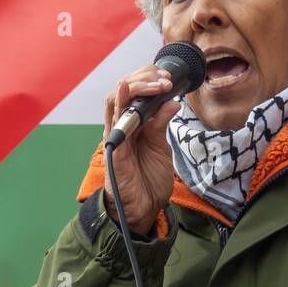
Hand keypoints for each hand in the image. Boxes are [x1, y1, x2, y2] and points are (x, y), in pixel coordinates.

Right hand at [102, 63, 181, 235]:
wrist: (144, 208)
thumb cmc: (149, 178)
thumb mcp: (161, 147)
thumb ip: (162, 124)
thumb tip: (173, 102)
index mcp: (134, 124)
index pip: (136, 92)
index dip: (150, 79)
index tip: (169, 78)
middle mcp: (122, 126)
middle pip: (125, 90)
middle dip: (145, 78)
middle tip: (165, 79)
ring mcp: (117, 136)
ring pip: (117, 100)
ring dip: (137, 87)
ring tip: (156, 83)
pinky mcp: (115, 148)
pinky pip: (114, 121)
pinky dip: (120, 102)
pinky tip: (126, 88)